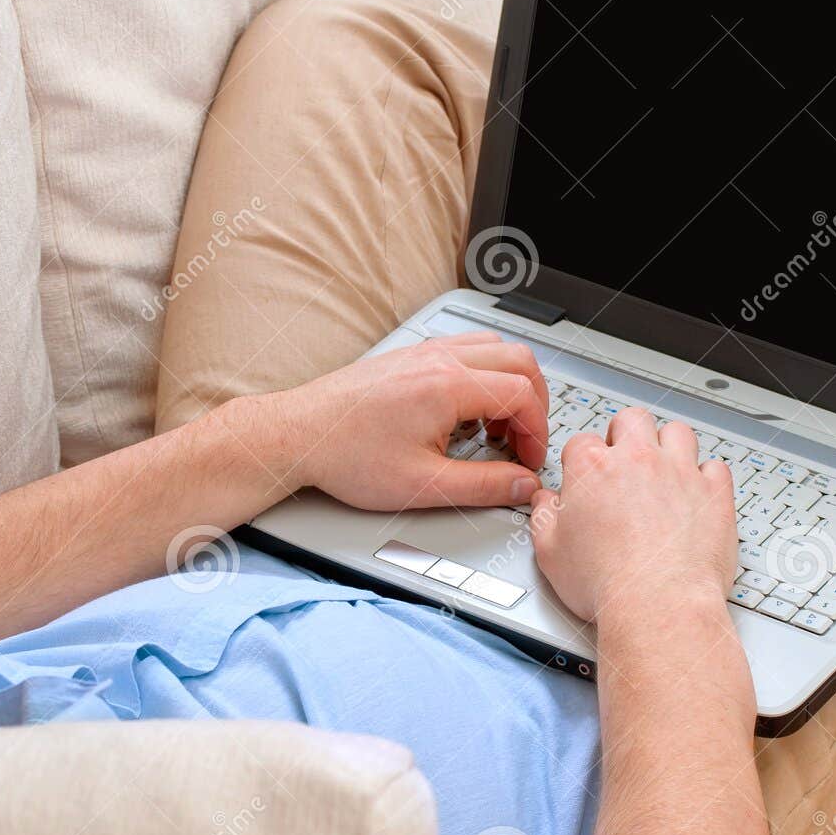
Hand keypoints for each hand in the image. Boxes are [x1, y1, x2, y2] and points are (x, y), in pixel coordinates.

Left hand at [264, 331, 548, 509]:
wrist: (298, 436)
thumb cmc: (346, 456)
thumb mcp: (423, 485)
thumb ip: (483, 486)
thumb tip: (521, 485)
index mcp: (447, 385)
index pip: (522, 394)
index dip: (538, 432)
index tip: (529, 460)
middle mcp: (438, 359)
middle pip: (519, 361)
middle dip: (533, 404)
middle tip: (523, 442)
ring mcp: (422, 353)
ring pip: (494, 348)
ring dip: (509, 384)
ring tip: (495, 428)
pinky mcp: (408, 357)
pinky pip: (464, 350)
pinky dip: (482, 376)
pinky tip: (464, 413)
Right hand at [530, 408, 737, 627]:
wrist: (657, 605)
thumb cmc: (605, 582)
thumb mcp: (550, 552)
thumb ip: (544, 516)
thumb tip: (544, 503)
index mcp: (593, 468)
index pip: (582, 441)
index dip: (581, 459)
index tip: (585, 477)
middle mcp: (638, 460)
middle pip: (632, 420)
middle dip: (625, 434)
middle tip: (624, 459)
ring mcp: (680, 473)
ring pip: (678, 432)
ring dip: (669, 445)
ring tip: (664, 468)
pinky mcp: (714, 494)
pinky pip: (716, 467)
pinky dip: (707, 477)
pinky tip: (697, 493)